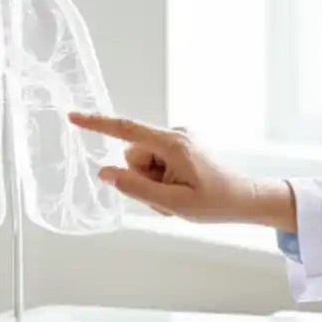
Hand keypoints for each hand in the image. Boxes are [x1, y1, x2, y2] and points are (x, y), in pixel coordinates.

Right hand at [68, 112, 294, 228]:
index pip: (126, 130)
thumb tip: (105, 173)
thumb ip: (136, 188)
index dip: (97, 124)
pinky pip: (157, 163)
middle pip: (134, 155)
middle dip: (142, 179)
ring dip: (153, 184)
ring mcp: (179, 139)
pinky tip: (183, 191)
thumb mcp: (173, 204)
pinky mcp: (182, 146)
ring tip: (178, 197)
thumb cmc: (216, 203)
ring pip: (144, 163)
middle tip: (169, 199)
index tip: (73, 117)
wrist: (248, 198)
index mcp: (173, 143)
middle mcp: (175, 134)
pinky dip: (162, 181)